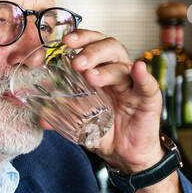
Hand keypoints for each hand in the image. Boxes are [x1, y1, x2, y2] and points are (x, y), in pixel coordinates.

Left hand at [55, 29, 164, 174]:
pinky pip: (147, 84)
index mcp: (100, 71)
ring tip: (91, 76)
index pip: (93, 45)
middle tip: (76, 63)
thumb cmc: (105, 131)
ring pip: (123, 66)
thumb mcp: (79, 123)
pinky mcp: (149, 98)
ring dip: (106, 69)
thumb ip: (63, 116)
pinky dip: (142, 76)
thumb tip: (42, 118)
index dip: (81, 38)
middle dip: (91, 51)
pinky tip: (137, 69)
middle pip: (109, 48)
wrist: (125, 154)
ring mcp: (133, 85)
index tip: (65, 41)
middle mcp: (118, 73)